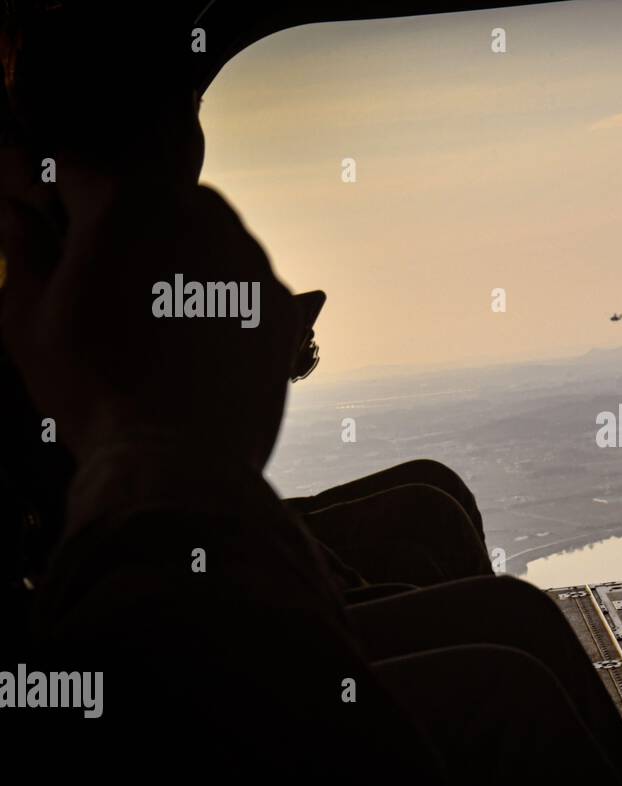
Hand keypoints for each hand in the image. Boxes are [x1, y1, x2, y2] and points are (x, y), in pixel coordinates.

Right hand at [0, 154, 302, 471]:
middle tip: (106, 284)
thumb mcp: (29, 319)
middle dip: (127, 229)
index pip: (77, 173)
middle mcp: (200, 218)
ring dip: (178, 259)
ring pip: (206, 237)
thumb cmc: (95, 391)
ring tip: (153, 321)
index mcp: (126, 205)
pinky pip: (243, 282)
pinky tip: (194, 341)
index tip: (50, 226)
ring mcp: (249, 261)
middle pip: (151, 200)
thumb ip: (25, 251)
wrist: (179, 462)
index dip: (54, 201)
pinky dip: (220, 298)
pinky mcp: (281, 304)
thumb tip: (18, 215)